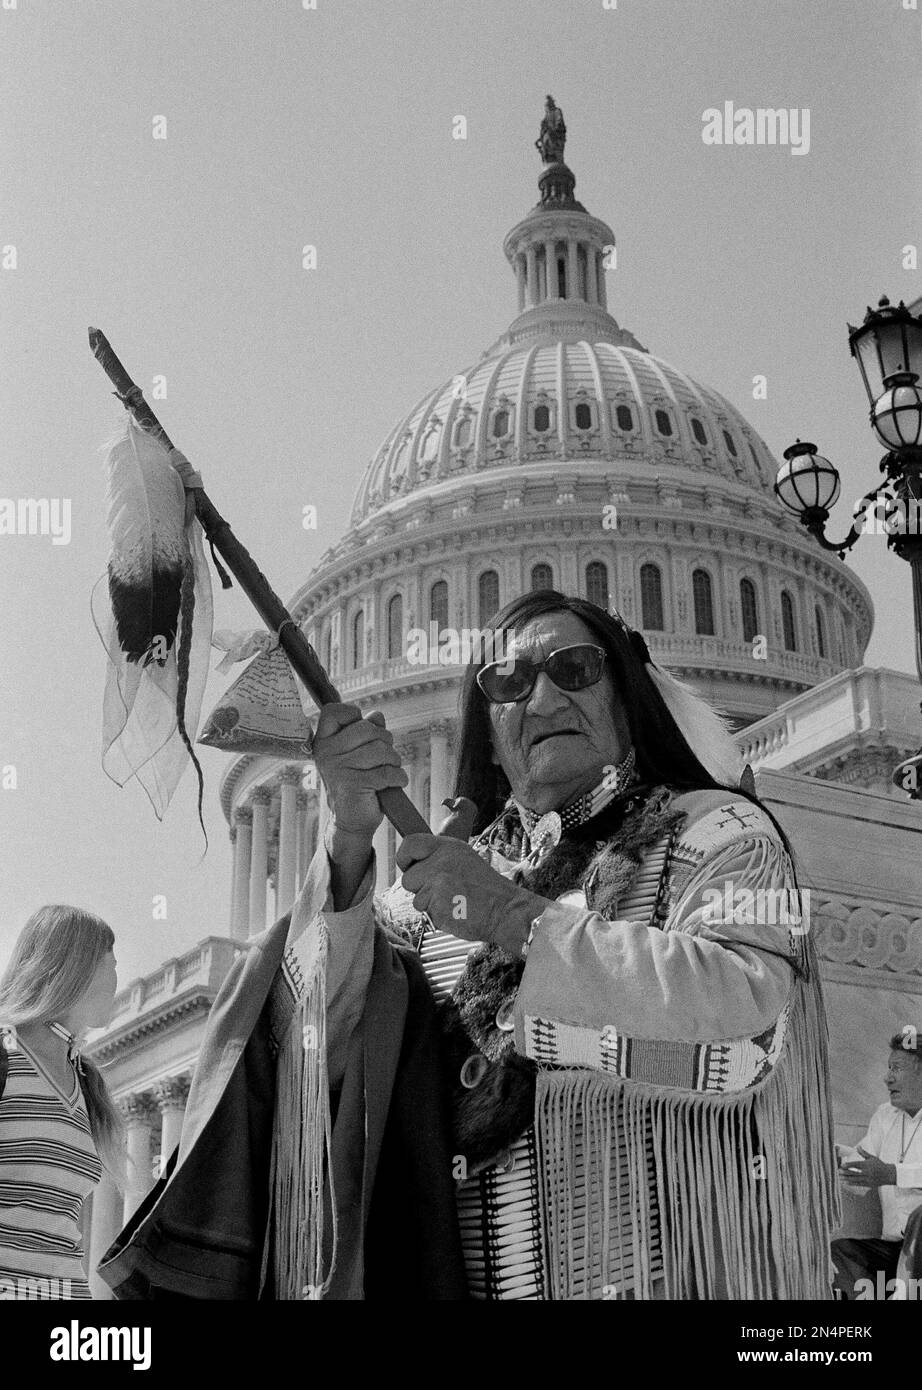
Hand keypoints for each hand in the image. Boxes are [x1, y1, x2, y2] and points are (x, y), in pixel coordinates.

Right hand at [311, 703, 407, 839]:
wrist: (350, 821)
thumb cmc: (356, 782)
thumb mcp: (357, 753)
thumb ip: (365, 730)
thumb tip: (377, 715)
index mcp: (324, 742)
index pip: (334, 711)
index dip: (354, 714)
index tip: (362, 731)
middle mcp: (326, 753)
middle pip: (367, 728)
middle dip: (385, 741)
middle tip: (384, 757)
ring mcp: (338, 769)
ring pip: (381, 749)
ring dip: (394, 760)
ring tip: (388, 771)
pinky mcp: (353, 785)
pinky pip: (387, 772)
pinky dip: (398, 777)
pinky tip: (393, 783)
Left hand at [396, 801, 549, 952]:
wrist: (505, 910)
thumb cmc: (486, 890)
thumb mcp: (464, 860)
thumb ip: (439, 858)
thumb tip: (413, 864)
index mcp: (448, 847)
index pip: (410, 843)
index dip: (404, 857)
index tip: (408, 866)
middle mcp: (441, 860)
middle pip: (407, 877)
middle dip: (419, 889)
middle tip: (442, 892)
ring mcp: (438, 880)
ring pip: (415, 898)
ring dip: (430, 905)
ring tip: (453, 901)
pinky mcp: (437, 901)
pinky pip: (425, 913)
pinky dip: (437, 916)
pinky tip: (455, 911)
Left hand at [838, 1147, 896, 1187]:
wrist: (889, 1175)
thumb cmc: (879, 1164)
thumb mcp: (872, 1157)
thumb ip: (863, 1153)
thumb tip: (857, 1146)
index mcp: (867, 1165)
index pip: (856, 1165)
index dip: (849, 1165)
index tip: (841, 1165)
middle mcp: (867, 1173)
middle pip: (854, 1173)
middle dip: (845, 1173)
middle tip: (837, 1172)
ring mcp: (868, 1180)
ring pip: (855, 1180)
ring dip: (847, 1179)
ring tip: (839, 1178)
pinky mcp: (868, 1184)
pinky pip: (858, 1184)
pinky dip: (851, 1184)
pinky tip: (845, 1182)